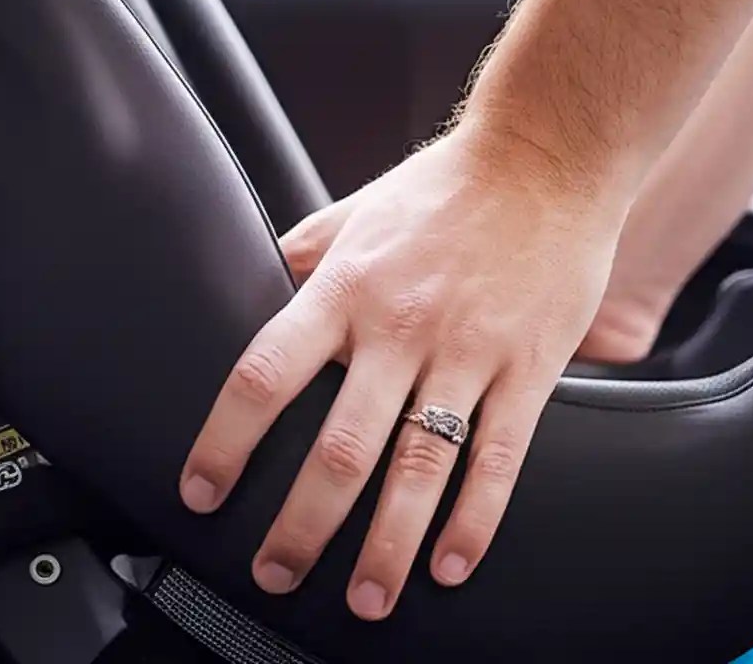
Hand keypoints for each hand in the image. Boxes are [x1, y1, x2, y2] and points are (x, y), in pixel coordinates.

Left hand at [180, 128, 622, 619]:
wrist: (549, 154)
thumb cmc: (451, 184)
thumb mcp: (360, 208)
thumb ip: (310, 256)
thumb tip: (264, 282)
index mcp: (346, 288)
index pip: (265, 376)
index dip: (225, 442)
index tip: (203, 491)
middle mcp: (400, 327)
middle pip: (339, 449)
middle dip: (302, 526)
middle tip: (277, 573)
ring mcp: (468, 352)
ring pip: (418, 469)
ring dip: (385, 547)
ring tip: (366, 599)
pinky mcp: (528, 368)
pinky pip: (498, 459)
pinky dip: (474, 520)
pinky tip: (450, 563)